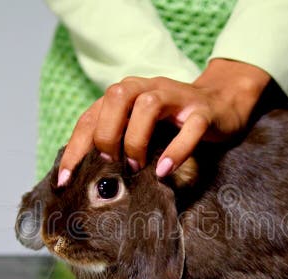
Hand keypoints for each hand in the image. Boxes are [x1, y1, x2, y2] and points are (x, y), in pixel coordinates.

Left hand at [56, 59, 270, 185]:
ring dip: (136, 139)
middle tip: (111, 163)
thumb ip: (117, 143)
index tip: (64, 180)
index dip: (75, 148)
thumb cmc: (172, 122)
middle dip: (107, 134)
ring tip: (137, 167)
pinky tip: (165, 170)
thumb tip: (87, 178)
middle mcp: (147, 89)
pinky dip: (176, 149)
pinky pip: (189, 127)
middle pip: (116, 97)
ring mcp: (176, 97)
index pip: (91, 117)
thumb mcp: (140, 129)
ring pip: (148, 105)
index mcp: (126, 95)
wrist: (222, 102)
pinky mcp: (202, 111)